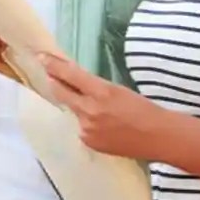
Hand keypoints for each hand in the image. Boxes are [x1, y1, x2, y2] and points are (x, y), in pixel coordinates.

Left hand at [40, 53, 170, 159]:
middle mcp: (90, 110)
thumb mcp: (118, 90)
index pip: (71, 75)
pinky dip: (88, 123)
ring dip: (79, 106)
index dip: (54, 65)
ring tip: (102, 111)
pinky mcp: (88, 142)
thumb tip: (73, 81)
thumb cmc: (143, 109)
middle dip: (55, 82)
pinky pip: (81, 127)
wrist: (158, 137)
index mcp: (102, 92)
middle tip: (49, 74)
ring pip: (74, 111)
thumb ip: (94, 87)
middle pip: (62, 92)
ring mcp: (87, 128)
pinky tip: (105, 126)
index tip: (42, 58)